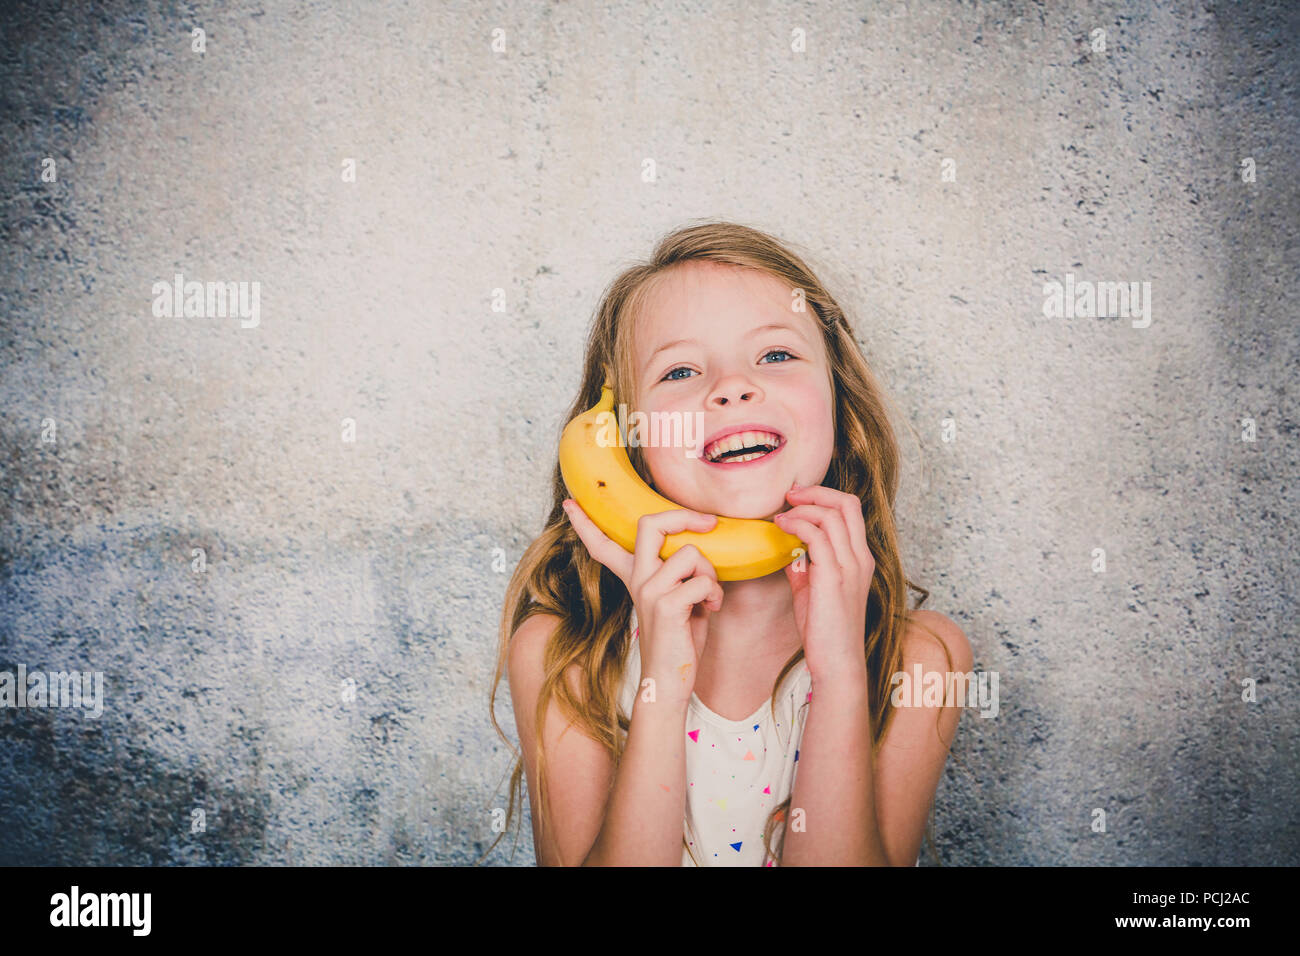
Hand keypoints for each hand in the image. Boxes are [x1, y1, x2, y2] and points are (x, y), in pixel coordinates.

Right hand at [562, 498, 722, 703]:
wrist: (668, 683)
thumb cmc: (678, 640)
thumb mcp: (676, 599)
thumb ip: (679, 573)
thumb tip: (699, 547)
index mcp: (634, 578)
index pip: (602, 545)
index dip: (585, 523)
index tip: (569, 503)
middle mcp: (637, 580)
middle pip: (649, 524)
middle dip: (683, 516)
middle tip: (707, 523)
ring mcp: (648, 591)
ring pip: (689, 553)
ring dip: (710, 573)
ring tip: (708, 596)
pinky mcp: (665, 605)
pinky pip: (703, 581)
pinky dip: (715, 594)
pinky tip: (710, 609)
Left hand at [773, 484, 873, 686]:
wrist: (837, 662)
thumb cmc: (824, 631)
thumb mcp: (812, 591)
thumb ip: (804, 568)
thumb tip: (788, 550)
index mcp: (860, 559)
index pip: (850, 511)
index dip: (824, 497)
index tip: (797, 499)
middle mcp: (860, 558)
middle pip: (847, 504)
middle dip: (815, 492)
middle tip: (789, 495)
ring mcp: (850, 566)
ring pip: (831, 515)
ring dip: (802, 508)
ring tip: (781, 515)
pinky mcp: (834, 576)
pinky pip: (817, 535)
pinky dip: (797, 525)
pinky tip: (782, 529)